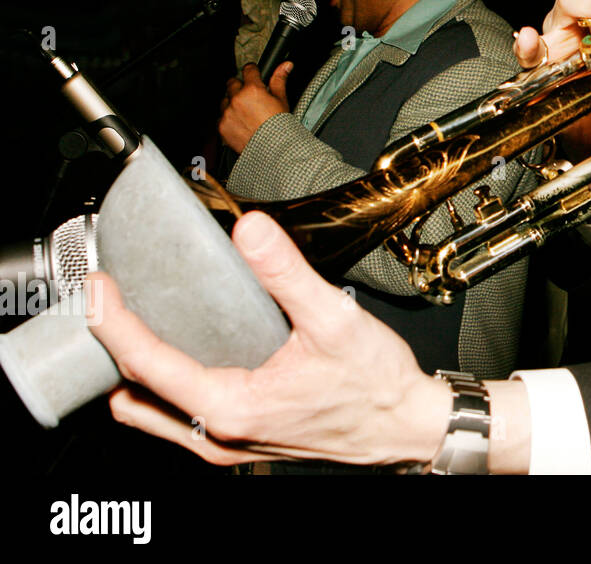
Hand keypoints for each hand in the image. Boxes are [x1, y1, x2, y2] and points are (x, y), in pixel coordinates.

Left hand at [86, 211, 450, 466]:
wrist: (406, 426)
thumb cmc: (376, 385)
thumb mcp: (334, 319)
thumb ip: (286, 272)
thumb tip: (251, 230)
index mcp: (232, 407)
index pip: (146, 364)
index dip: (112, 321)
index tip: (98, 286)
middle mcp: (220, 435)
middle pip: (133, 395)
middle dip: (113, 348)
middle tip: (111, 299)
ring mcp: (227, 445)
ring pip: (151, 414)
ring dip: (135, 372)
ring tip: (138, 322)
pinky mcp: (241, 442)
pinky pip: (178, 419)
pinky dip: (163, 387)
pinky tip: (183, 353)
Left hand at [219, 62, 291, 154]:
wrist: (272, 150)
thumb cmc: (278, 127)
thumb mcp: (281, 100)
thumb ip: (279, 80)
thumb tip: (286, 65)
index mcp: (253, 90)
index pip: (248, 70)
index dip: (252, 71)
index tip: (253, 74)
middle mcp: (237, 99)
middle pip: (232, 83)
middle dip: (240, 87)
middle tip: (250, 97)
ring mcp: (227, 112)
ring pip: (225, 100)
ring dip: (232, 103)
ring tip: (246, 113)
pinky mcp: (221, 125)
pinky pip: (221, 117)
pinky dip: (229, 118)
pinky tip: (241, 124)